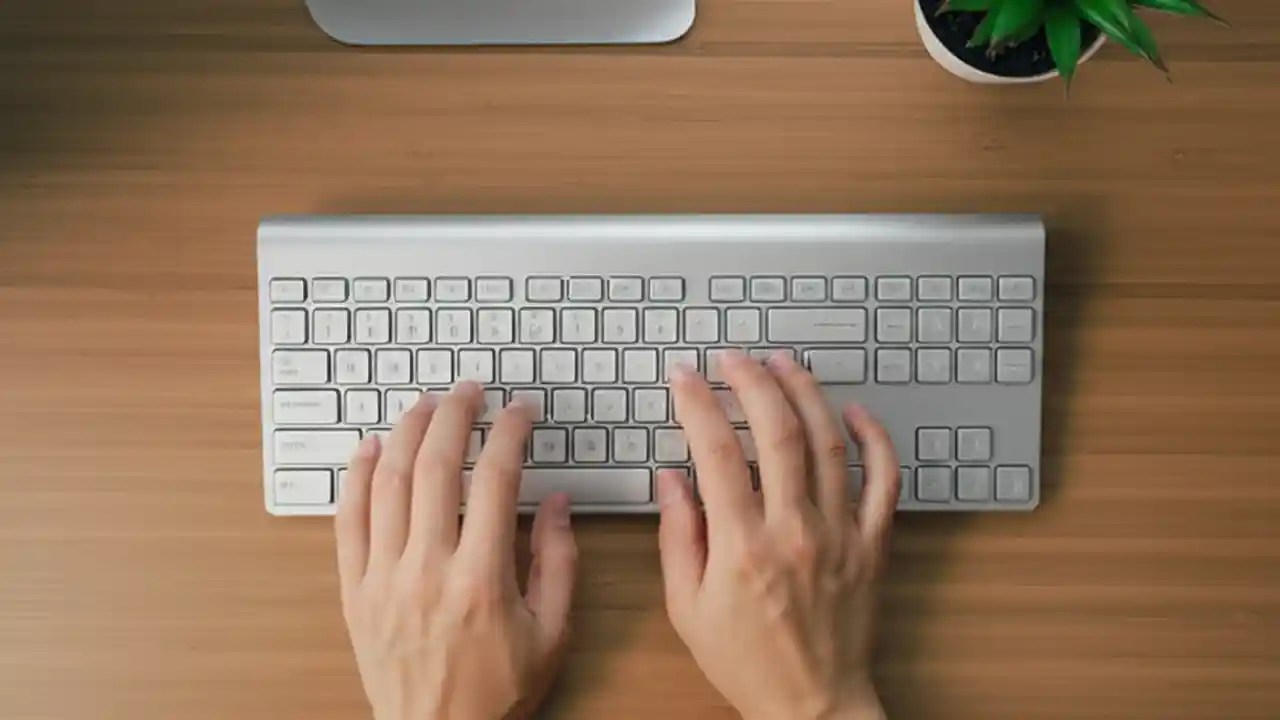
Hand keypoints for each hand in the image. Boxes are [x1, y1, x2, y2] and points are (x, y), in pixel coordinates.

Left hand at [336, 382, 577, 719]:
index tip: (519, 411)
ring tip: (426, 404)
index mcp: (481, 579)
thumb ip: (558, 563)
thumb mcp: (552, 634)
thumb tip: (556, 503)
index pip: (496, 481)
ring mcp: (384, 578)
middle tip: (469, 391)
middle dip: (455, 415)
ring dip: (407, 433)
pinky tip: (371, 447)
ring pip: (389, 484)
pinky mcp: (355, 590)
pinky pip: (347, 521)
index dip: (510, 434)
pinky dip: (357, 477)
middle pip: (437, 467)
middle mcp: (427, 570)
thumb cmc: (496, 691)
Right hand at [658, 351, 899, 719]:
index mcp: (742, 546)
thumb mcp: (686, 606)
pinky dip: (874, 440)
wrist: (812, 706)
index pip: (717, 451)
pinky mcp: (871, 545)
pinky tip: (854, 412)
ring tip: (784, 364)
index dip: (697, 404)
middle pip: (778, 432)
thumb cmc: (746, 662)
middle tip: (734, 358)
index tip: (684, 378)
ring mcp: (840, 534)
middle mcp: (795, 531)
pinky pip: (883, 481)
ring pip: (829, 443)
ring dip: (806, 393)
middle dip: (752, 381)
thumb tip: (672, 477)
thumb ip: (678, 535)